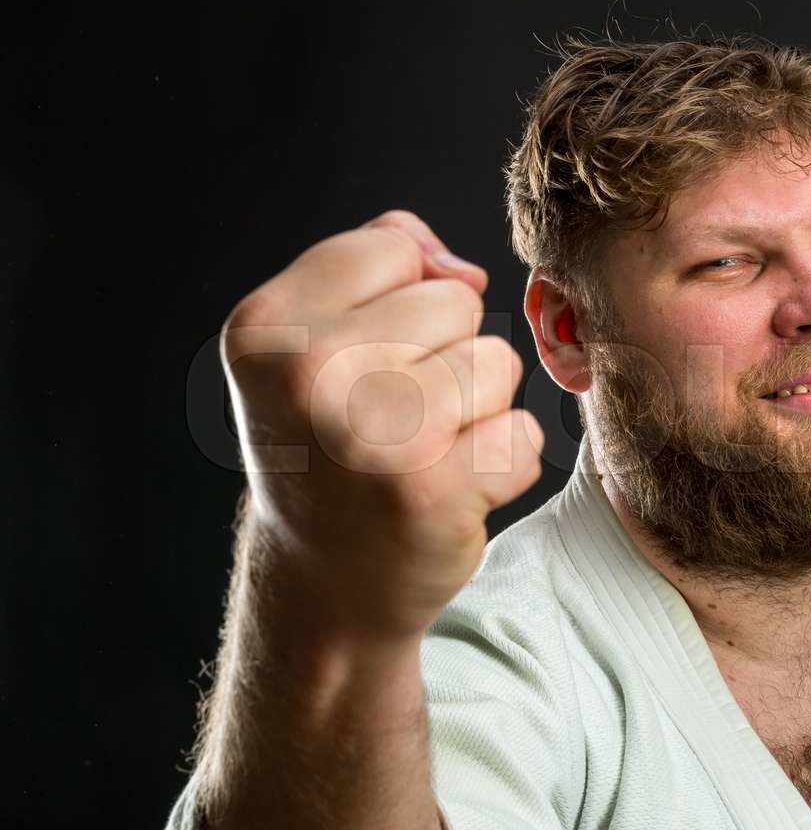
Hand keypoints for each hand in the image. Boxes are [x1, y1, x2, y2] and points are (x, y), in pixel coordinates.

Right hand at [220, 210, 543, 642]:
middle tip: (392, 420)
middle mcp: (309, 373)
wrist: (324, 582)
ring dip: (479, 409)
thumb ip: (378, 262)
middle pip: (457, 302)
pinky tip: (449, 490)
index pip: (393, 247)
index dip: (400, 302)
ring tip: (422, 452)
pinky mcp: (434, 490)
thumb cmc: (332, 444)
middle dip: (445, 355)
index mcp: (267, 326)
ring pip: (498, 363)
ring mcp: (372, 433)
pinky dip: (503, 464)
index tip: (360, 365)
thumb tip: (461, 269)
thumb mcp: (314, 338)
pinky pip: (525, 433)